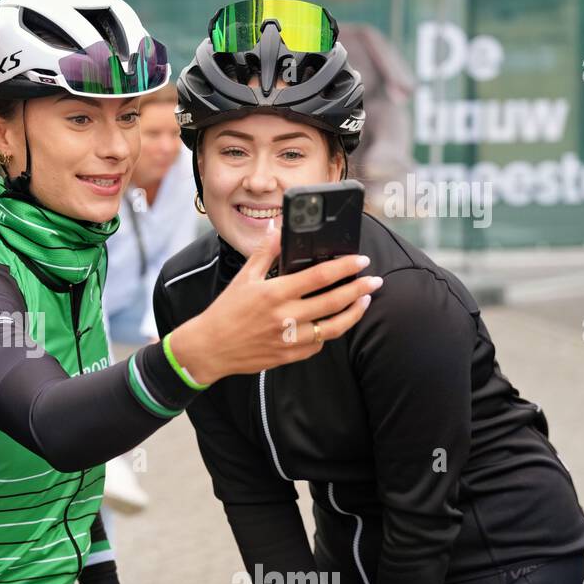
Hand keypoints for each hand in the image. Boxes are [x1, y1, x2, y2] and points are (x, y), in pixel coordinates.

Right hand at [168, 221, 381, 385]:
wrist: (209, 348)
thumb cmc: (225, 311)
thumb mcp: (243, 278)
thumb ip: (265, 252)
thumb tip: (276, 227)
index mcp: (274, 293)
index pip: (318, 276)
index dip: (344, 267)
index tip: (360, 260)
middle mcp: (284, 317)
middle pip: (333, 301)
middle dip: (359, 289)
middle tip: (374, 280)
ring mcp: (288, 339)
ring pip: (332, 328)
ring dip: (353, 314)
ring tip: (363, 302)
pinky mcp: (288, 356)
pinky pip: (317, 345)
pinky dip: (328, 333)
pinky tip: (334, 323)